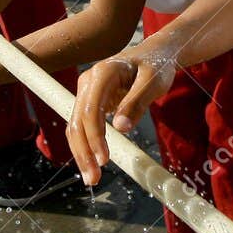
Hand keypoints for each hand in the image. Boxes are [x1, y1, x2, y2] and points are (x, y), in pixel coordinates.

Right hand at [67, 52, 175, 185]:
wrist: (155, 53)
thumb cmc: (157, 65)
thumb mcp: (153, 82)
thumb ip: (137, 102)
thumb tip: (121, 128)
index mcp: (103, 73)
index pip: (91, 110)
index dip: (95, 137)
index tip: (105, 160)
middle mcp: (88, 81)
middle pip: (78, 121)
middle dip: (84, 151)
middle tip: (94, 179)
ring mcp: (86, 90)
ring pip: (75, 125)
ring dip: (81, 152)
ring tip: (92, 177)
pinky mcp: (90, 100)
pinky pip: (82, 125)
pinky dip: (85, 144)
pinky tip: (91, 162)